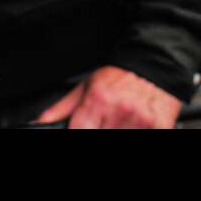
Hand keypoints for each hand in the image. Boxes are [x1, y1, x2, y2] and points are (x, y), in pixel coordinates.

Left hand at [32, 66, 182, 128]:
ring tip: (118, 121)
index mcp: (98, 99)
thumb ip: (62, 108)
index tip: (80, 129)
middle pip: (101, 135)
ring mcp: (140, 120)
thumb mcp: (86, 86)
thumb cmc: (118, 76)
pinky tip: (132, 124)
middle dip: (100, 129)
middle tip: (103, 121)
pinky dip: (134, 131)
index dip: (78, 132)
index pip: (79, 130)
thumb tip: (41, 122)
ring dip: (117, 131)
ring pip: (119, 136)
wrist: (154, 64)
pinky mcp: (159, 126)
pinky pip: (143, 136)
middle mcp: (119, 109)